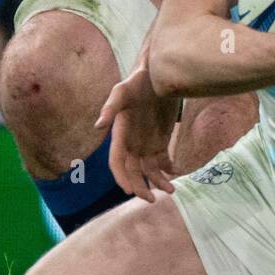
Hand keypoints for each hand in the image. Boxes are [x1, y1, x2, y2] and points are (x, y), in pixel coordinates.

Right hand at [95, 64, 179, 199]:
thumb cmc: (138, 80)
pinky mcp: (161, 141)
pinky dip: (169, 170)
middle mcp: (132, 143)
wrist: (159, 74)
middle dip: (141, 186)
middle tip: (153, 199)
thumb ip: (111, 106)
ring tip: (171, 190)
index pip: (117, 161)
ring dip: (158, 182)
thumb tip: (98, 126)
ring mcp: (146, 143)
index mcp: (120, 134)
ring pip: (150, 170)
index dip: (122, 177)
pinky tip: (176, 175)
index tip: (130, 191)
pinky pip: (163, 162)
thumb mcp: (123, 90)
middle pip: (133, 171)